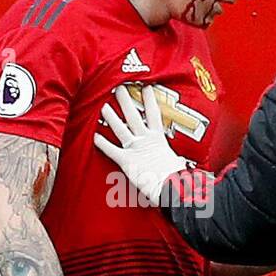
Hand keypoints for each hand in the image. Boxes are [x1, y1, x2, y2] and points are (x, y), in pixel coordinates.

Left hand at [94, 85, 189, 203]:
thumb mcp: (176, 162)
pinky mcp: (127, 161)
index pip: (154, 114)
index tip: (146, 87)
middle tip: (118, 88)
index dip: (150, 100)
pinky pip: (112, 151)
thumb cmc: (174, 178)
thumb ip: (175, 158)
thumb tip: (180, 160)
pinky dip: (103, 144)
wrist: (171, 188)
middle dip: (125, 101)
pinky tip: (95, 137)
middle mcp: (145, 140)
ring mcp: (135, 149)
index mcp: (159, 139)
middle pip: (133, 115)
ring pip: (121, 129)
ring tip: (103, 106)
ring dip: (112, 117)